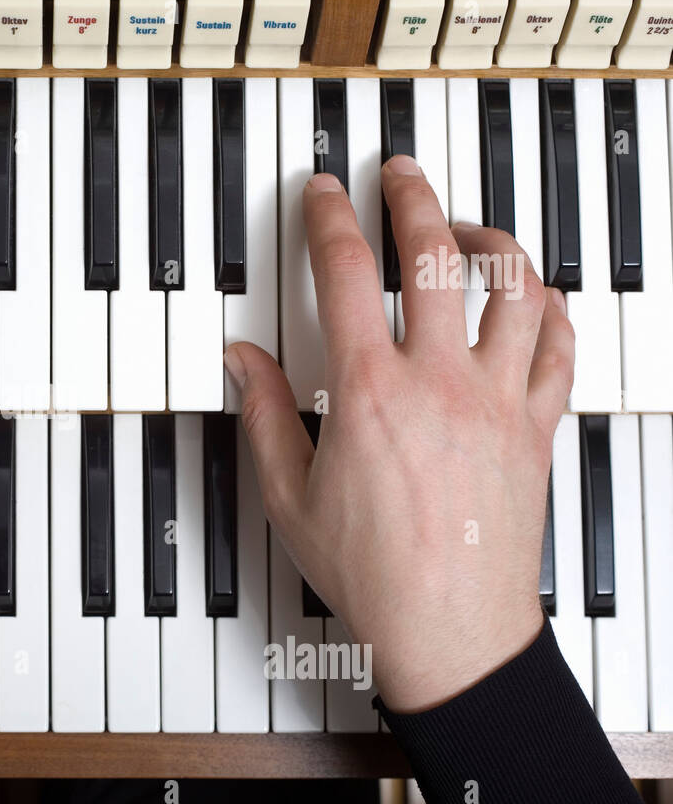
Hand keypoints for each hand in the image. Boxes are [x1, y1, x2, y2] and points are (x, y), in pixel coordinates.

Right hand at [226, 155, 573, 712]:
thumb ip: (265, 414)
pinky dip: (549, 308)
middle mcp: (439, 382)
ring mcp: (497, 401)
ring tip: (469, 230)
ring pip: (514, 286)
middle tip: (399, 173)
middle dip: (413, 196)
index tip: (323, 193)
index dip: (327, 218)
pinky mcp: (536, 427)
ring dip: (491, 241)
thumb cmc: (371, 573)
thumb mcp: (289, 494)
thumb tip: (243, 361)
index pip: (343, 273)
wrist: (448, 630)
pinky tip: (533, 299)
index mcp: (368, 393)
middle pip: (435, 254)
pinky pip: (560, 346)